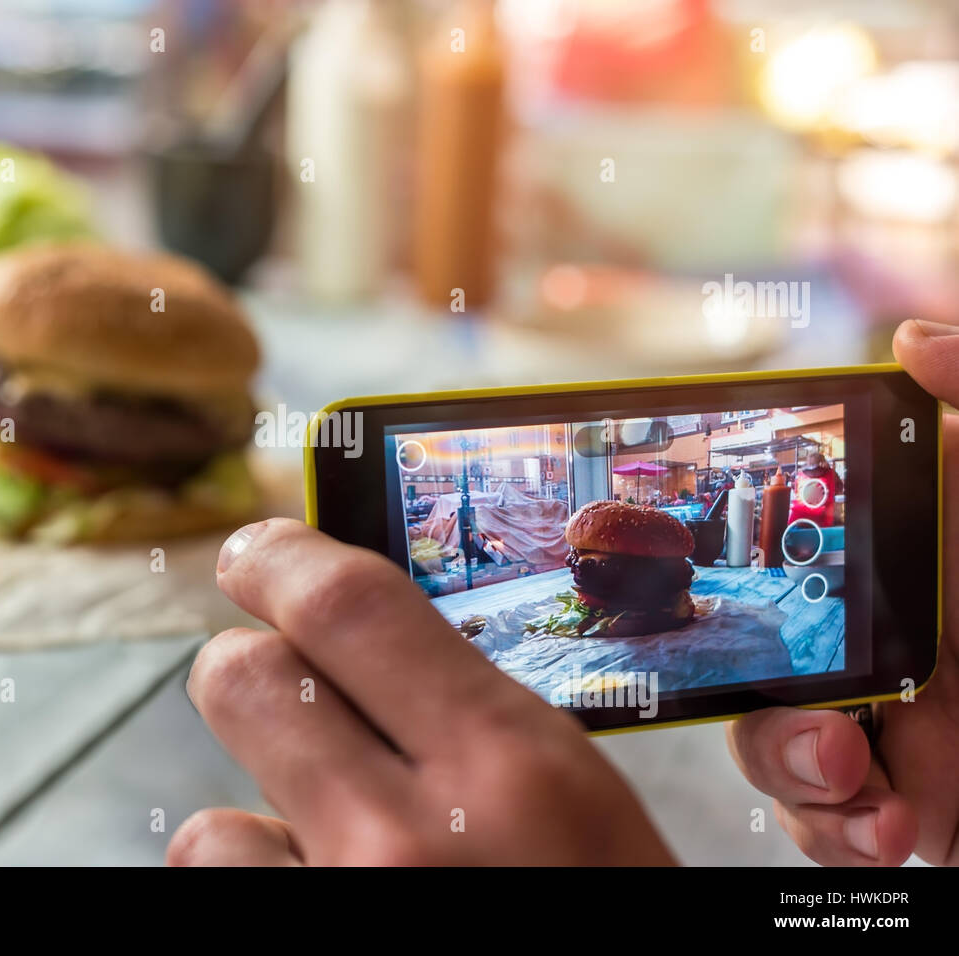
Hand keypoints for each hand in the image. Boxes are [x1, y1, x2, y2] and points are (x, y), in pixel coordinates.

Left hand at [169, 518, 674, 865]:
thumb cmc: (603, 909)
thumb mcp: (575, 812)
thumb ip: (474, 731)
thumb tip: (370, 657)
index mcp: (515, 771)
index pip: (350, 606)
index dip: (282, 559)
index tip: (258, 553)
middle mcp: (412, 839)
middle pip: (243, 682)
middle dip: (245, 668)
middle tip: (269, 675)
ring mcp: (340, 911)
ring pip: (211, 822)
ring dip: (254, 821)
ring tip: (321, 846)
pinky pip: (224, 897)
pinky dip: (256, 890)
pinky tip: (311, 900)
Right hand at [727, 319, 958, 865]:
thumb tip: (907, 343)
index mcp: (909, 556)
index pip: (787, 543)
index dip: (734, 553)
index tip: (708, 567)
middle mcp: (884, 636)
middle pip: (754, 656)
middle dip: (762, 700)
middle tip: (831, 732)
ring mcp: (891, 724)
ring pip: (769, 745)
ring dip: (789, 772)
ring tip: (860, 789)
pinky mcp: (905, 801)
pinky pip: (822, 822)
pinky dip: (832, 832)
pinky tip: (886, 830)